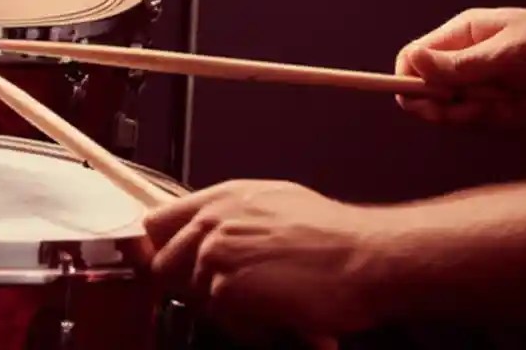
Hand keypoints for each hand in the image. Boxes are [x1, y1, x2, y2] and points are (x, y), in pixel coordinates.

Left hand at [144, 180, 381, 346]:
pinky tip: (278, 316)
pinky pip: (220, 318)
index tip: (168, 268)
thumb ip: (233, 218)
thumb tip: (209, 236)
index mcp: (223, 198)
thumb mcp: (275, 205)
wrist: (368, 257)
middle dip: (189, 287)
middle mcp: (213, 220)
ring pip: (193, 297)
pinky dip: (247, 327)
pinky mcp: (226, 285)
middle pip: (163, 265)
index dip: (159, 249)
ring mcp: (216, 252)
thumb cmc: (336, 237)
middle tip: (230, 298)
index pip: (157, 222)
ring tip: (267, 306)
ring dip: (225, 310)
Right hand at [394, 7, 525, 124]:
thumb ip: (457, 65)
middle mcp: (469, 57)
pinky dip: (511, 119)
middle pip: (432, 92)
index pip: (413, 58)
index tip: (427, 102)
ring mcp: (488, 81)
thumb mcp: (508, 56)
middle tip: (483, 108)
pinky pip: (490, 120)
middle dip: (455, 107)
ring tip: (523, 103)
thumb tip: (410, 61)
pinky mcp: (507, 102)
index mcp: (464, 34)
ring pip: (461, 111)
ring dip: (490, 114)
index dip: (411, 83)